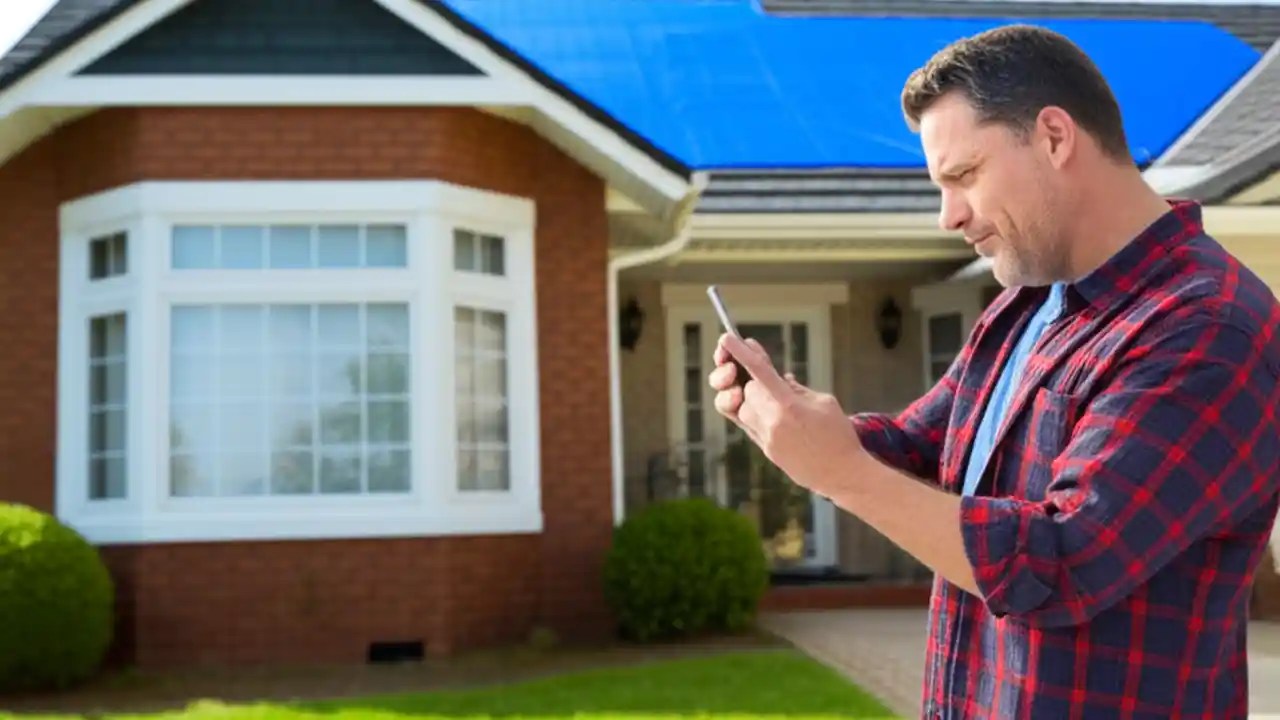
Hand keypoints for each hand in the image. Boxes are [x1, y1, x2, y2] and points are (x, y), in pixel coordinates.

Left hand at [708, 333, 866, 497]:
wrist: (842, 475)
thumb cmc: (839, 435)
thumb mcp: (824, 402)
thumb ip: (796, 388)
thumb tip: (780, 379)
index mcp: (788, 406)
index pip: (758, 372)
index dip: (740, 352)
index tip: (726, 338)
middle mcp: (772, 423)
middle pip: (747, 391)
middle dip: (755, 382)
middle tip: (768, 375)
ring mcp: (766, 439)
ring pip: (743, 409)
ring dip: (755, 400)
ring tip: (779, 402)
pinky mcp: (766, 450)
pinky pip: (749, 425)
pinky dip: (757, 414)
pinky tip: (775, 413)